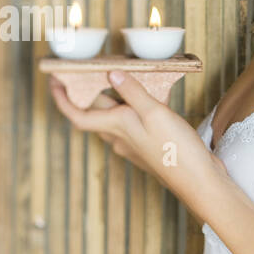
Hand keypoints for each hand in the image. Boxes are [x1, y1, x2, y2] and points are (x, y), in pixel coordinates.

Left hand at [47, 71, 230, 196]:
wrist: (200, 182)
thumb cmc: (177, 151)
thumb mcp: (155, 114)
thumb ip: (133, 93)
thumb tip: (112, 75)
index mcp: (117, 128)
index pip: (78, 115)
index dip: (62, 100)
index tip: (54, 82)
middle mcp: (121, 138)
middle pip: (95, 114)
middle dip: (87, 93)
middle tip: (85, 71)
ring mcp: (134, 144)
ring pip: (114, 118)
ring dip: (113, 99)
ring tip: (119, 77)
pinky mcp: (149, 146)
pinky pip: (133, 123)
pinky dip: (135, 106)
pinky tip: (151, 94)